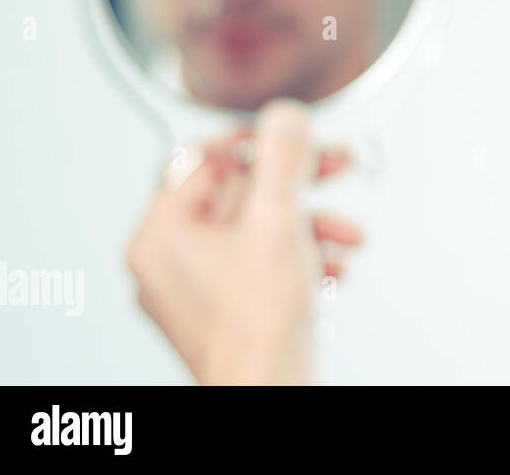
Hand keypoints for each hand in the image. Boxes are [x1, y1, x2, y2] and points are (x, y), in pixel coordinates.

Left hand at [127, 100, 361, 384]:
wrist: (272, 393)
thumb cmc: (257, 329)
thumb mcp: (276, 223)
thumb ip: (282, 159)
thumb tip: (284, 116)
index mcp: (161, 237)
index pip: (199, 161)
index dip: (250, 142)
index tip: (287, 136)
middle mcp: (172, 262)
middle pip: (239, 194)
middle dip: (299, 186)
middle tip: (334, 164)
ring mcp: (201, 289)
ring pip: (260, 230)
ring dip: (312, 224)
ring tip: (347, 231)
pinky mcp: (231, 309)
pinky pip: (267, 263)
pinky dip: (305, 257)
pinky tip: (334, 265)